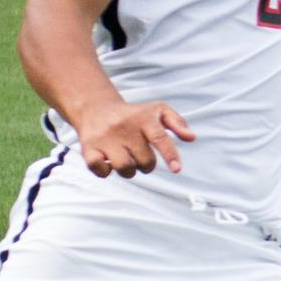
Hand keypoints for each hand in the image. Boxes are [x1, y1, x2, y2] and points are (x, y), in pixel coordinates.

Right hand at [79, 100, 195, 177]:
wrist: (96, 108)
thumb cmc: (134, 115)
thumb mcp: (157, 111)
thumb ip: (177, 122)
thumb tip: (191, 137)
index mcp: (143, 118)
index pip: (159, 137)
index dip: (169, 154)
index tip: (177, 169)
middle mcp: (123, 127)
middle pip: (144, 161)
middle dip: (146, 164)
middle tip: (139, 154)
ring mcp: (105, 138)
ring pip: (125, 168)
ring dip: (129, 170)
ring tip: (125, 158)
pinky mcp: (89, 148)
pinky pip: (100, 170)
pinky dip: (105, 171)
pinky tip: (107, 161)